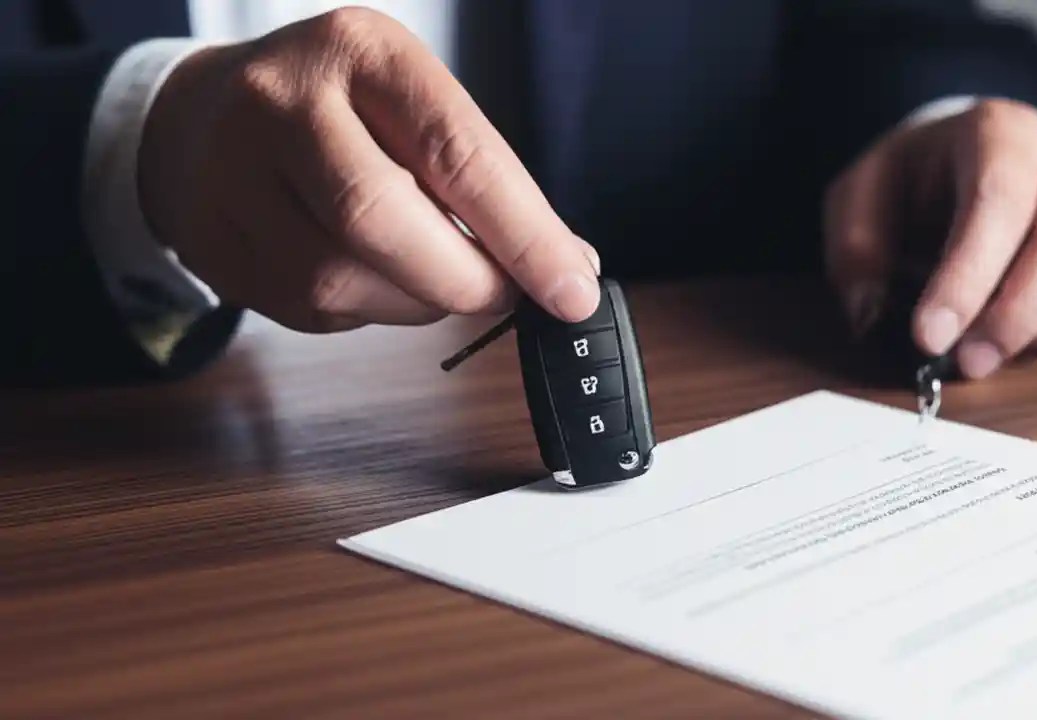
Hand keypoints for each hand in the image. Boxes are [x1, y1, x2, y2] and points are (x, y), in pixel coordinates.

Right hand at [138, 8, 599, 332]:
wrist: (204, 116)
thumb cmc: (337, 110)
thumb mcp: (412, 104)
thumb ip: (485, 175)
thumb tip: (565, 262)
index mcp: (360, 52)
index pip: (455, 152)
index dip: (523, 233)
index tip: (572, 288)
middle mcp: (284, 101)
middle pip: (380, 218)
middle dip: (464, 280)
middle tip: (506, 296)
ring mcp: (232, 172)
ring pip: (339, 279)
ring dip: (414, 303)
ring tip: (435, 279)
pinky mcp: (213, 241)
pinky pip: (308, 311)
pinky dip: (365, 312)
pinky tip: (372, 279)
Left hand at [824, 99, 1036, 377]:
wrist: (962, 161)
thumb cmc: (912, 182)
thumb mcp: (860, 194)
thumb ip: (856, 246)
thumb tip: (869, 313)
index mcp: (998, 134)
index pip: (997, 200)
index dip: (967, 275)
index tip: (929, 336)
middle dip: (1018, 313)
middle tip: (967, 361)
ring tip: (987, 347)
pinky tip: (1026, 336)